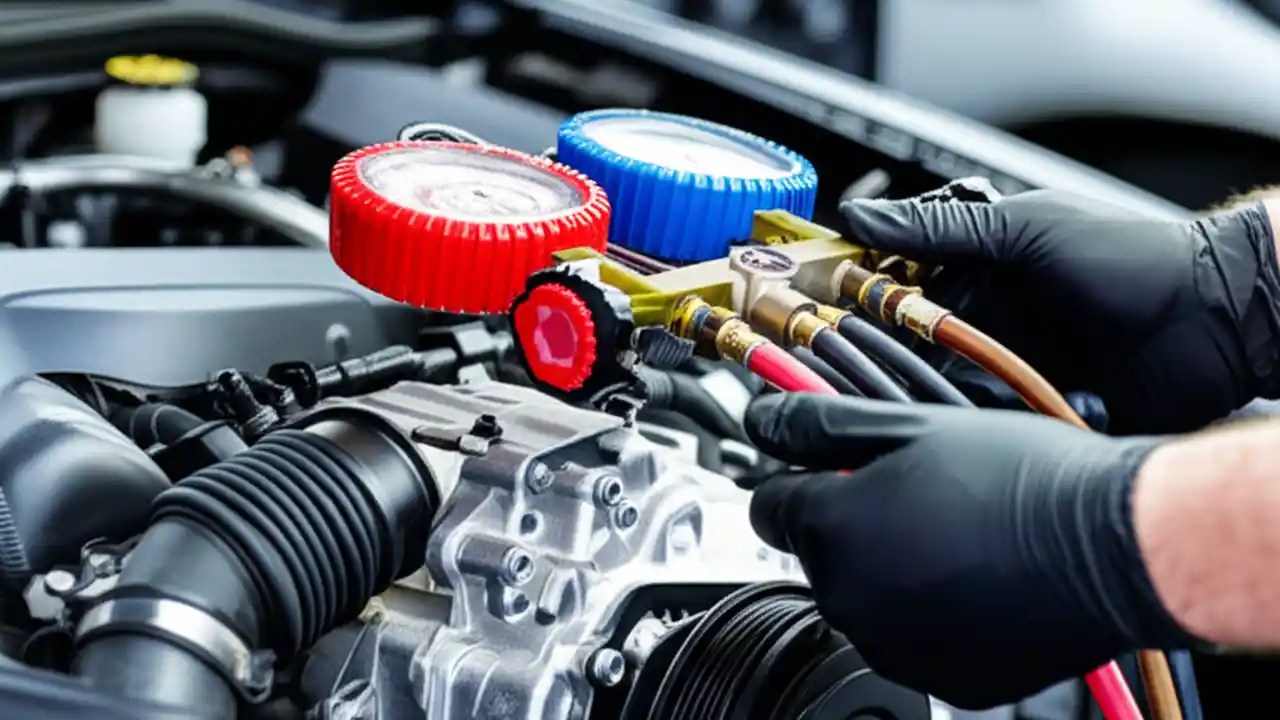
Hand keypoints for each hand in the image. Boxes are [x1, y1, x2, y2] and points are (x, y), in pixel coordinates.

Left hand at [745, 393, 1199, 708]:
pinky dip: (934, 614)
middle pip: (820, 555)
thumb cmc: (1021, 480)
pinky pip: (914, 640)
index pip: (770, 508)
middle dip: (854, 526)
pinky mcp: (942, 678)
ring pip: (866, 599)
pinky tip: (977, 578)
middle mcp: (850, 599)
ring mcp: (894, 646)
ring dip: (893, 571)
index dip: (803, 481)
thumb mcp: (910, 425)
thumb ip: (819, 423)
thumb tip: (761, 418)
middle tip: (920, 496)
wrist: (1113, 544)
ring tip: (958, 534)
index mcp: (833, 530)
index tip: (836, 473)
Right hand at [842, 190, 1279, 433]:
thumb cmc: (1133, 259)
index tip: (827, 314)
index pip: (898, 287)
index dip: (861, 301)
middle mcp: (989, 319)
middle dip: (890, 361)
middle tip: (866, 371)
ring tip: (930, 399)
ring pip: (946, 391)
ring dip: (939, 396)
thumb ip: (942, 229)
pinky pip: (990, 425)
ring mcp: (1013, 365)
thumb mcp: (1027, 230)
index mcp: (980, 270)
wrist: (1216, 319)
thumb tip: (859, 214)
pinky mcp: (1038, 408)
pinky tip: (983, 420)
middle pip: (913, 347)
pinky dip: (984, 425)